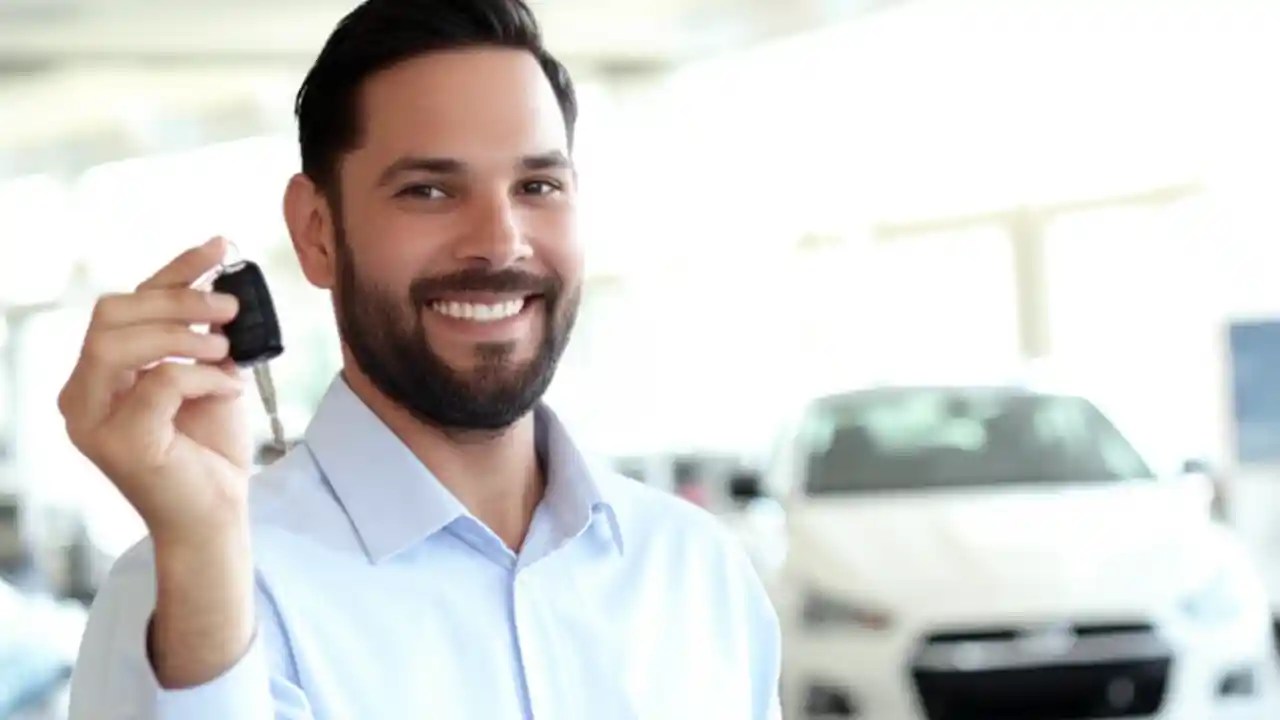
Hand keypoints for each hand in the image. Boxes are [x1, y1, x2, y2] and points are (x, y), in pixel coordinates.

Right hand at [58, 237, 251, 546]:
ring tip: (226, 348)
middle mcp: (83, 394)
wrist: (217, 514)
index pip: (125, 304)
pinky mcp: (120, 442)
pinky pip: (158, 382)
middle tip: (229, 308)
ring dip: (183, 334)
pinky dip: (202, 376)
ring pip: (119, 342)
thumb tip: (221, 283)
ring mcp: (93, 421)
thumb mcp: (207, 375)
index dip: (173, 270)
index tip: (220, 247)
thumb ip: (198, 335)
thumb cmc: (209, 448)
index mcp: (98, 374)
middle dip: (176, 300)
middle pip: (111, 315)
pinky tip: (228, 390)